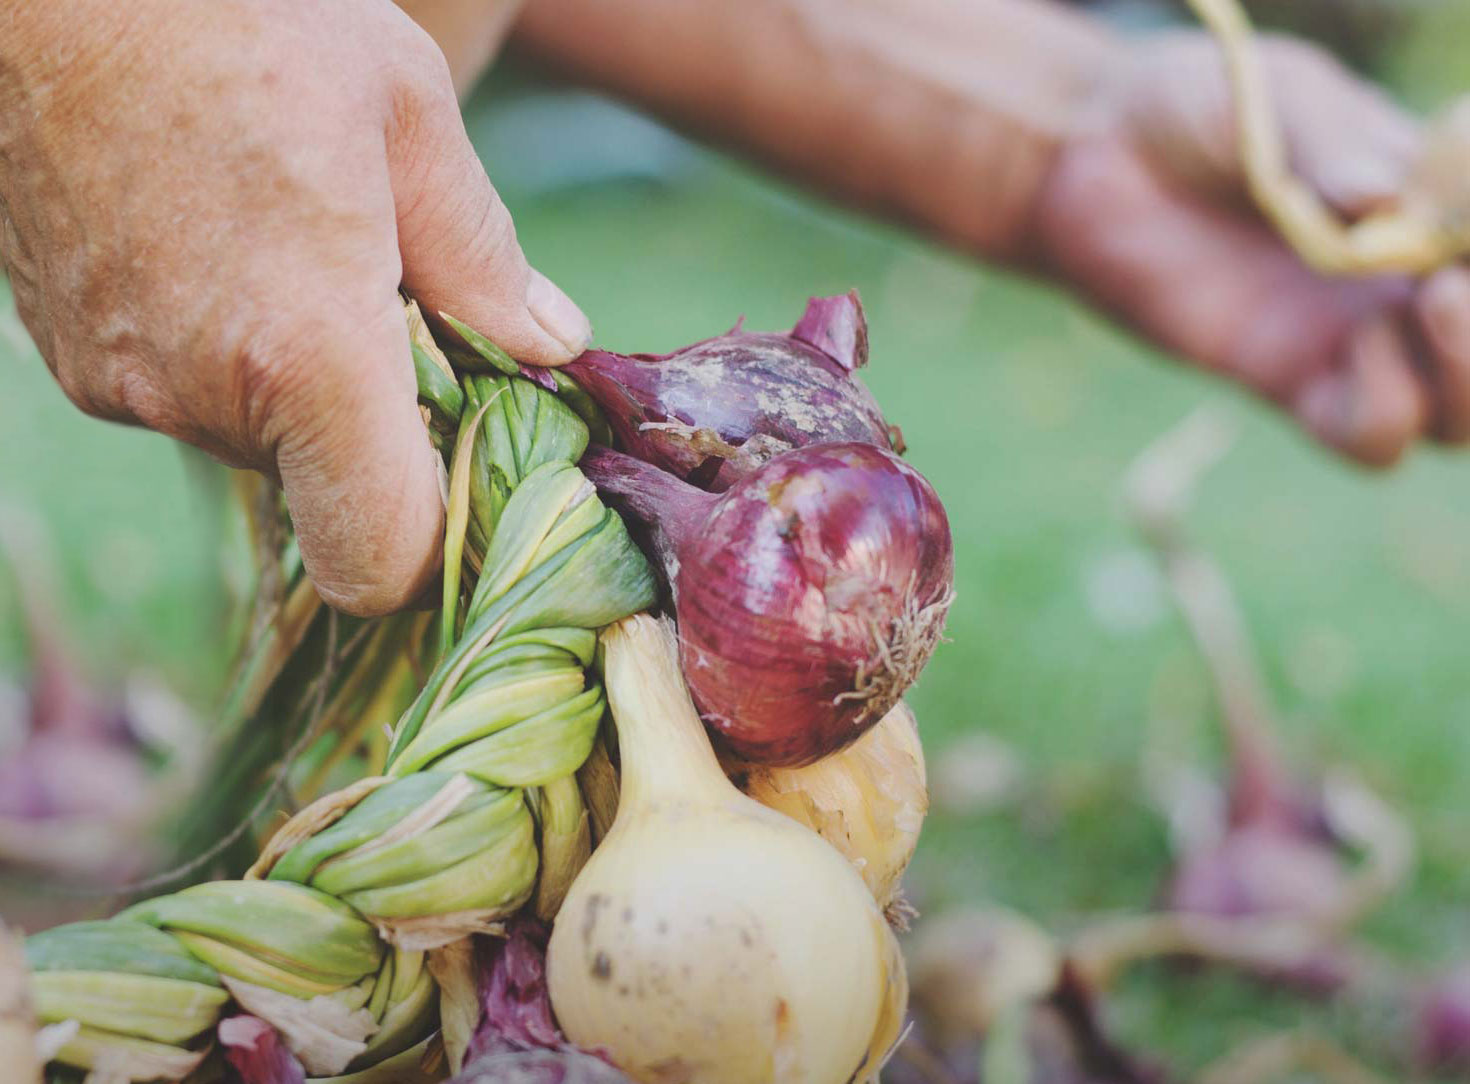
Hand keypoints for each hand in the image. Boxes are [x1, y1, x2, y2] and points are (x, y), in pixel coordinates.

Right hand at [0, 0, 589, 613]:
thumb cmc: (241, 16)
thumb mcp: (406, 113)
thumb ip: (482, 256)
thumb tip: (550, 346)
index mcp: (303, 352)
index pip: (380, 561)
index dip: (436, 544)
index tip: (465, 467)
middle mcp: (197, 395)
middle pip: (327, 492)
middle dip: (379, 426)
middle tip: (395, 307)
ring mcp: (120, 383)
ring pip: (258, 440)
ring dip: (302, 381)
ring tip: (303, 252)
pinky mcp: (72, 358)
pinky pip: (186, 394)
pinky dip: (228, 354)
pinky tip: (230, 248)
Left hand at [1033, 32, 1469, 466]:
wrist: (1096, 152)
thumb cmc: (1198, 110)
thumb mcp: (1278, 100)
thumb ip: (1332, 146)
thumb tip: (1383, 204)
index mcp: (1429, 203)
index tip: (1468, 237)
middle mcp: (1401, 280)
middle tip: (1455, 284)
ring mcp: (1348, 338)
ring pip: (1449, 417)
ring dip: (1465, 378)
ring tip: (1427, 302)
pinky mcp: (1283, 380)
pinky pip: (1365, 437)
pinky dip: (1388, 409)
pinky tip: (1362, 340)